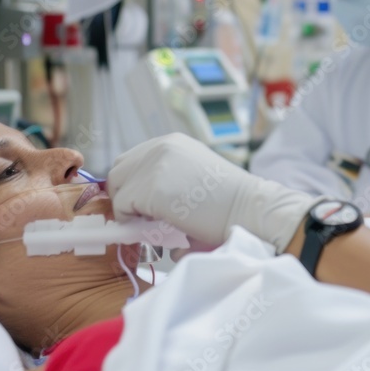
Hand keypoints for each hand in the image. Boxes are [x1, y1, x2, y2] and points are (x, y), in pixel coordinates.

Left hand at [107, 133, 319, 252]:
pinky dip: (133, 223)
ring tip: (156, 224)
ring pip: (118, 190)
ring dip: (130, 210)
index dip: (132, 185)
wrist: (250, 209)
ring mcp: (154, 166)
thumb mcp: (194, 176)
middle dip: (125, 196)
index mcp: (172, 143)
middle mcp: (161, 147)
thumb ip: (166, 180)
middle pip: (118, 171)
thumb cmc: (230, 203)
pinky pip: (123, 210)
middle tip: (145, 217)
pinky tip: (159, 227)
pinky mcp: (151, 189)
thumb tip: (138, 208)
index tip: (144, 207)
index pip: (131, 161)